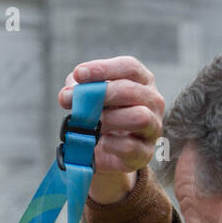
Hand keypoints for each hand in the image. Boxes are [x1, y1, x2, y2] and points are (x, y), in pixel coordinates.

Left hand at [58, 55, 165, 203]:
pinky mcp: (146, 153)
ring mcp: (153, 127)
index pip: (129, 67)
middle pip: (131, 90)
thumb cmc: (99, 119)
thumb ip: (79, 91)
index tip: (78, 73)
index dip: (103, 68)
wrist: (105, 155)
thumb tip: (67, 94)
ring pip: (139, 117)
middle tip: (76, 102)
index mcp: (142, 82)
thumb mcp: (89, 100)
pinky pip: (131, 146)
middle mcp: (153, 102)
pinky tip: (100, 143)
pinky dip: (111, 144)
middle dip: (101, 94)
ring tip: (90, 125)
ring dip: (109, 119)